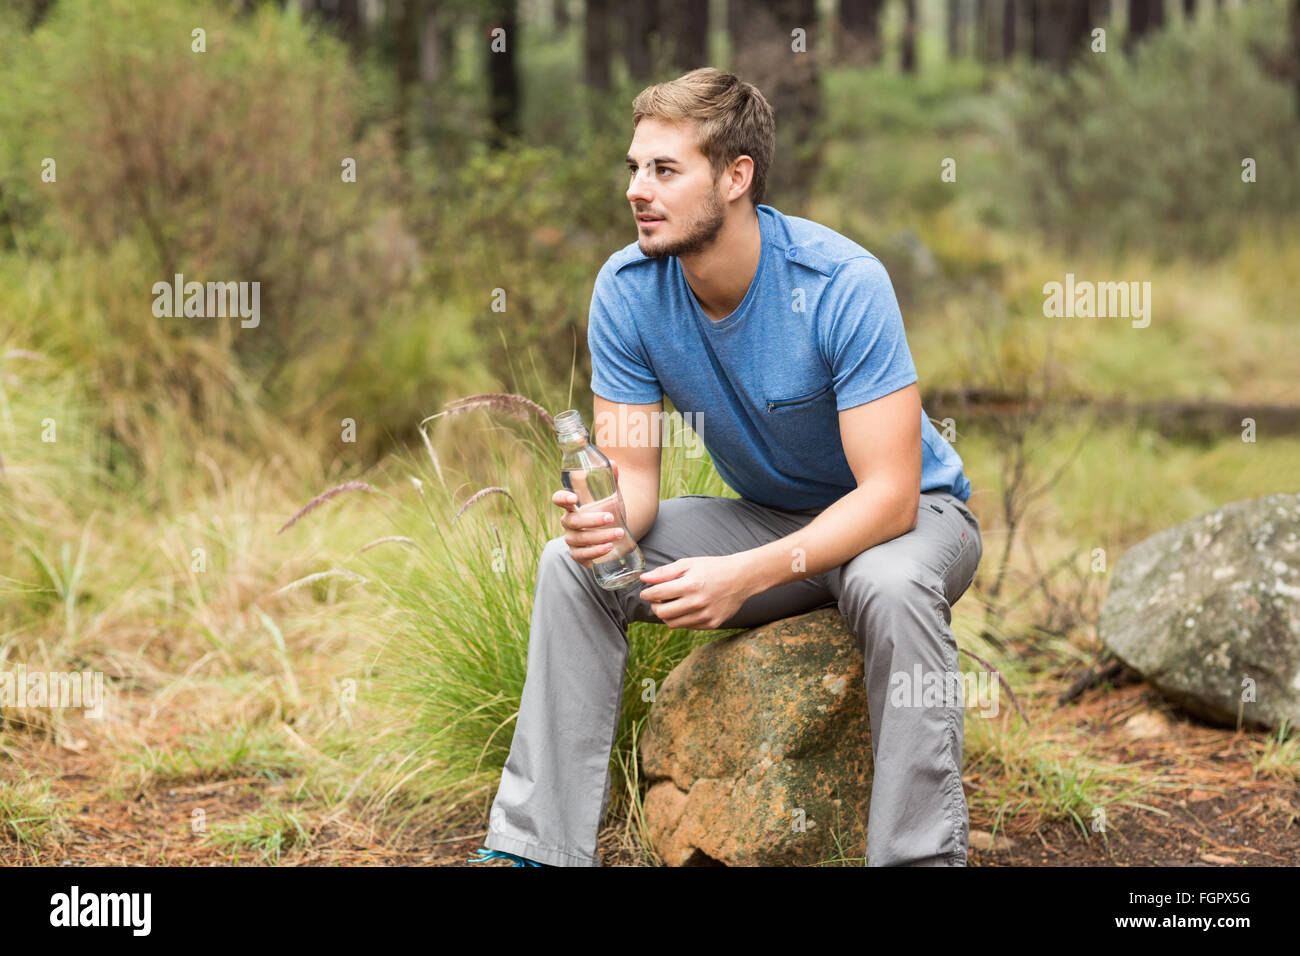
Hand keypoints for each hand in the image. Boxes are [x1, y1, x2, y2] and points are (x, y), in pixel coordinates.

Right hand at [553, 458, 624, 569]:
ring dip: (600, 536)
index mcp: (573, 506)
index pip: (559, 499)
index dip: (562, 498)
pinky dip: (596, 551)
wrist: (616, 536)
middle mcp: (569, 523)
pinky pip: (582, 555)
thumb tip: (613, 462)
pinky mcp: (578, 555)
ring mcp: (572, 540)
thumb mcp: (612, 497)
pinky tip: (609, 547)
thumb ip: (612, 481)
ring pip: (580, 539)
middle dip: (592, 520)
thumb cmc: (610, 513)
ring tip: (619, 533)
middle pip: (573, 521)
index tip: (574, 497)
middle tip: (611, 517)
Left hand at [637, 553, 754, 629]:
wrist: (741, 578)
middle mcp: (697, 602)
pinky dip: (681, 619)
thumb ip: (665, 572)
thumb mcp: (689, 563)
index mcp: (690, 584)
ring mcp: (705, 615)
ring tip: (669, 605)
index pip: (658, 594)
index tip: (645, 593)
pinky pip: (687, 626)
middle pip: (662, 613)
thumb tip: (644, 578)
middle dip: (654, 606)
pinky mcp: (712, 624)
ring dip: (665, 615)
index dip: (647, 594)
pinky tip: (684, 609)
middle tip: (656, 600)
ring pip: (672, 624)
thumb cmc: (713, 568)